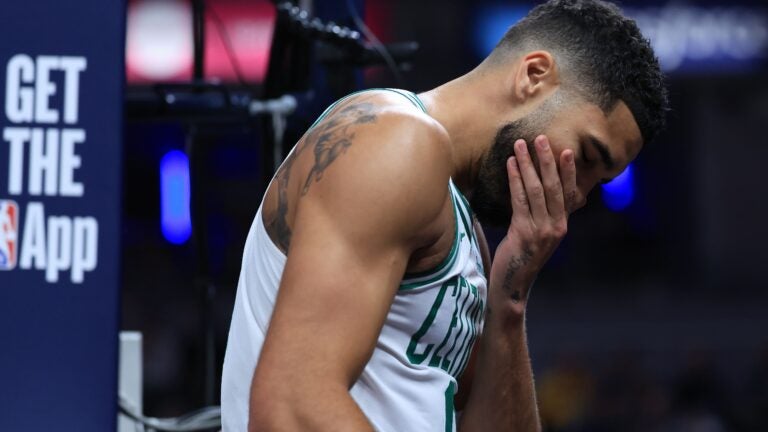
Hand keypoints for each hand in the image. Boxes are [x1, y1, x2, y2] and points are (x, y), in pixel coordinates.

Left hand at [488, 135, 579, 312]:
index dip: (568, 171)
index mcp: (561, 225)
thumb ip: (541, 216)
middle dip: (546, 160)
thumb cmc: (520, 257)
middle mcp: (556, 226)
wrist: (512, 285)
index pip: (568, 193)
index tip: (565, 151)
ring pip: (536, 190)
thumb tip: (538, 192)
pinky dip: (515, 179)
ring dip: (528, 165)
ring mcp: (541, 230)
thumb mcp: (537, 235)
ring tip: (520, 145)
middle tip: (540, 138)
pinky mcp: (524, 233)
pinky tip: (510, 165)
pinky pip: (520, 200)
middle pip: (553, 186)